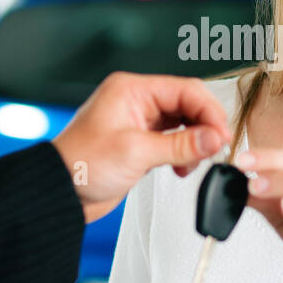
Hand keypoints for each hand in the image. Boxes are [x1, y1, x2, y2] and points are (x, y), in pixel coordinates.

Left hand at [52, 72, 231, 223]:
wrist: (60, 193)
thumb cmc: (81, 165)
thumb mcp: (136, 153)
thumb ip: (180, 145)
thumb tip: (215, 138)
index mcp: (131, 90)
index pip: (185, 90)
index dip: (209, 111)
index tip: (222, 135)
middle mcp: (136, 101)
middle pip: (187, 104)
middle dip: (204, 127)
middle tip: (216, 148)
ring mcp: (139, 122)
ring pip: (183, 123)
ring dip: (195, 142)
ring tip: (194, 162)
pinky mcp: (140, 143)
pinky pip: (173, 140)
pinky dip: (183, 153)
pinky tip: (181, 168)